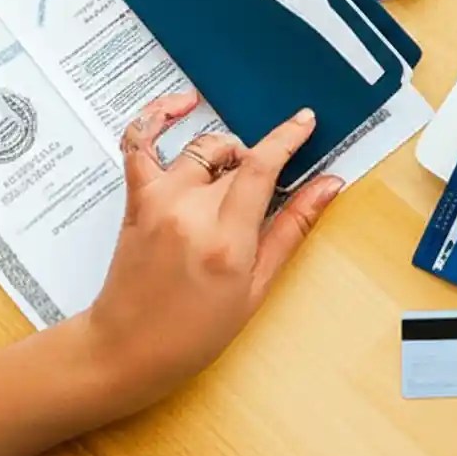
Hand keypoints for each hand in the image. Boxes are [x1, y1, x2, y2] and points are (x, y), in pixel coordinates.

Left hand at [84, 91, 343, 413]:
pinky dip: (156, 117)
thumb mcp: (257, 285)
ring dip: (226, 151)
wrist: (128, 348)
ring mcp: (158, 202)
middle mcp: (190, 213)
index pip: (263, 167)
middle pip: (237, 159)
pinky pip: (139, 142)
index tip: (304, 122)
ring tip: (234, 175)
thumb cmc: (193, 330)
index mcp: (226, 239)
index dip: (288, 137)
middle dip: (261, 163)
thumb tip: (328, 187)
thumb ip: (292, 228)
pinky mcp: (136, 199)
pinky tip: (180, 107)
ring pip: (202, 147)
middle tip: (266, 190)